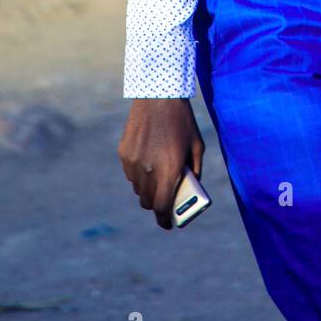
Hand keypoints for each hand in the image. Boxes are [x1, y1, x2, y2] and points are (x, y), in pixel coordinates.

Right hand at [118, 98, 204, 229]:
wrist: (158, 96)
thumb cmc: (182, 121)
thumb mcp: (196, 146)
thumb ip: (194, 171)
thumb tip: (188, 191)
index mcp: (169, 169)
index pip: (162, 207)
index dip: (165, 220)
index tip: (168, 224)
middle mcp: (149, 169)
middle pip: (148, 202)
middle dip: (157, 205)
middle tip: (164, 199)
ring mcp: (133, 162)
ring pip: (138, 189)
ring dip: (147, 189)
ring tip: (157, 175)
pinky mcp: (124, 153)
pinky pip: (130, 174)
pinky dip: (138, 174)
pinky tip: (148, 158)